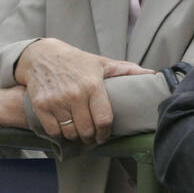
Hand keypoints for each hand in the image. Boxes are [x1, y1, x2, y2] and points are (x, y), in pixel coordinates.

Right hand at [15, 38, 151, 143]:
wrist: (42, 55)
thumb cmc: (76, 61)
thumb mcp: (102, 63)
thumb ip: (127, 70)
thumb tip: (152, 74)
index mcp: (93, 85)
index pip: (103, 119)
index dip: (105, 133)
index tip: (104, 136)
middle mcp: (75, 94)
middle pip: (87, 130)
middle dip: (91, 137)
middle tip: (92, 137)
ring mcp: (57, 101)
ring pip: (70, 133)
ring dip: (76, 136)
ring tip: (78, 132)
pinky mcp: (41, 105)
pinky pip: (54, 131)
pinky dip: (59, 133)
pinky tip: (64, 128)